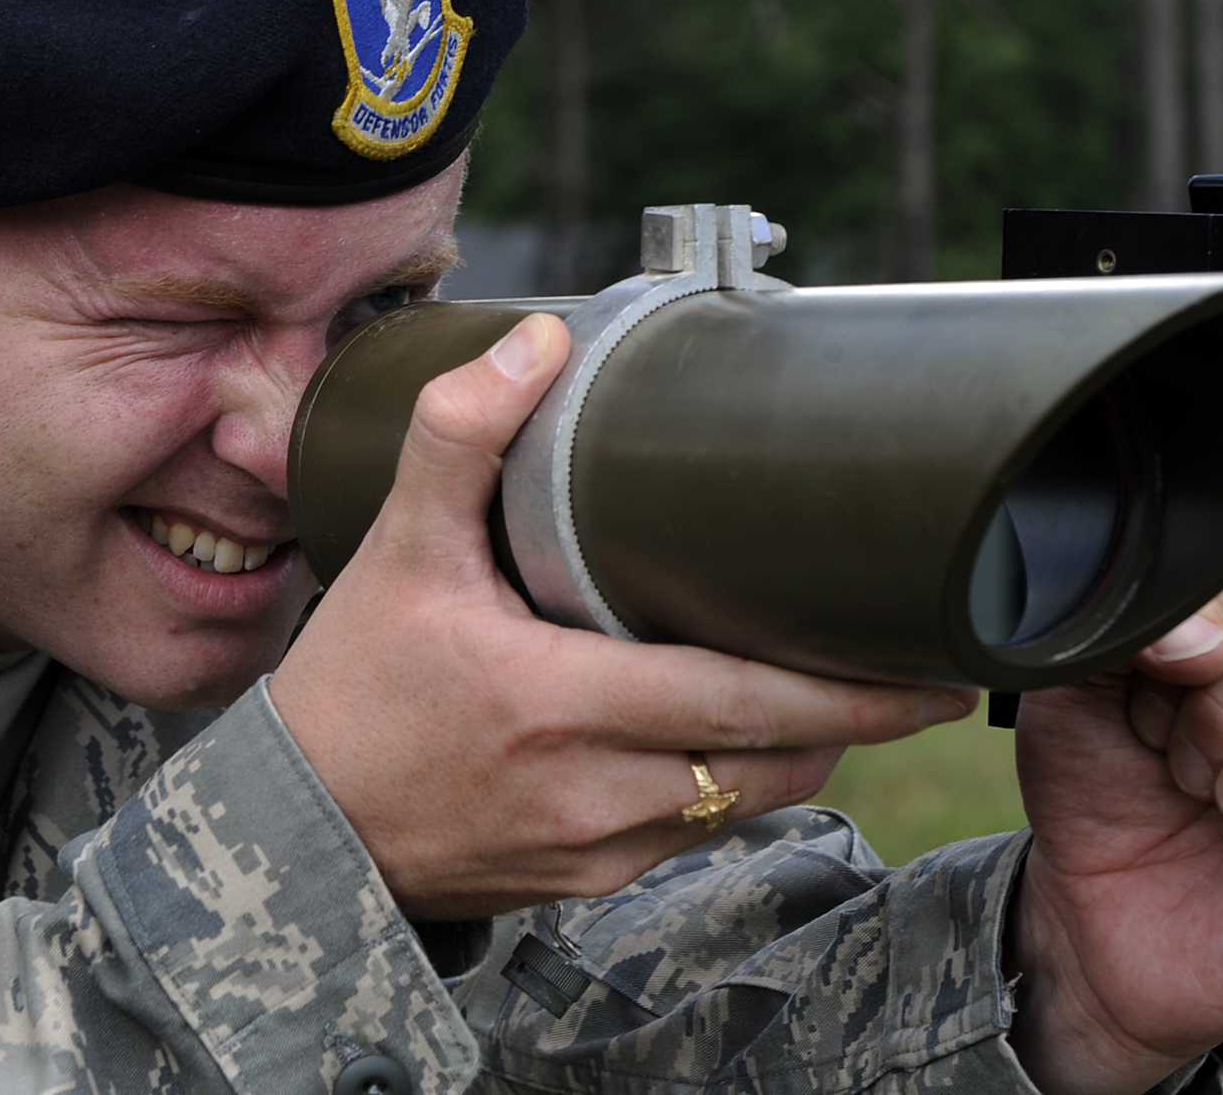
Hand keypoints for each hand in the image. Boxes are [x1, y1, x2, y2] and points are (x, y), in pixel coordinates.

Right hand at [269, 313, 976, 918]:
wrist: (290, 830)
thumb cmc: (348, 688)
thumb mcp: (398, 548)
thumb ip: (462, 436)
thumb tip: (543, 341)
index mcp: (561, 702)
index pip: (747, 702)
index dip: (852, 692)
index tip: (933, 671)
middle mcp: (595, 790)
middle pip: (776, 762)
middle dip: (856, 721)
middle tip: (919, 675)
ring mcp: (597, 847)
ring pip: (743, 804)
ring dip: (797, 753)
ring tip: (837, 695)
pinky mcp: (583, 881)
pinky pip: (692, 835)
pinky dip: (729, 785)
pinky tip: (732, 739)